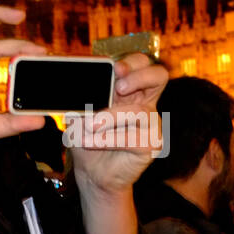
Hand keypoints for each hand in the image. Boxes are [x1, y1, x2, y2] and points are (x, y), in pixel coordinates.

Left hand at [67, 53, 167, 196]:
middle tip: (119, 86)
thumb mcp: (78, 112)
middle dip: (139, 76)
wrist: (91, 171)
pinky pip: (134, 138)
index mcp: (130, 89)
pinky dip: (108, 139)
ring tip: (89, 124)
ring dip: (111, 117)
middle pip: (159, 76)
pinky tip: (90, 141)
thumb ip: (81, 98)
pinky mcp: (150, 146)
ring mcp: (151, 125)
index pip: (141, 64)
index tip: (114, 68)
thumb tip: (74, 88)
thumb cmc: (86, 136)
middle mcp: (145, 103)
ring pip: (140, 112)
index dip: (132, 62)